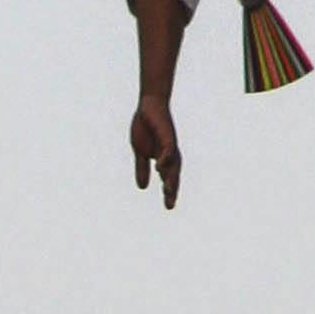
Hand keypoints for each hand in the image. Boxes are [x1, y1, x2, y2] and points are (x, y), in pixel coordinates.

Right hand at [130, 88, 182, 205]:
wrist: (149, 106)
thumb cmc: (146, 127)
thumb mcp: (140, 151)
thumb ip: (142, 168)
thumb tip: (143, 187)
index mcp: (164, 158)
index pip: (169, 178)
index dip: (170, 192)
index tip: (169, 207)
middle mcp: (170, 154)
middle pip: (173, 175)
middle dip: (172, 189)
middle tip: (170, 205)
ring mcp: (169, 144)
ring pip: (173, 164)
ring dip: (171, 177)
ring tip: (167, 191)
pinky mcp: (167, 135)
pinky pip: (168, 149)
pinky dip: (165, 158)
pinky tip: (159, 167)